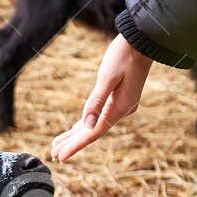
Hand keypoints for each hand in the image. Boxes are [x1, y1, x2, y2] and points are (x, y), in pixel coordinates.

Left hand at [50, 35, 153, 161]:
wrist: (144, 40)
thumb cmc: (125, 55)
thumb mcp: (108, 76)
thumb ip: (97, 101)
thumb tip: (87, 124)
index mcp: (119, 107)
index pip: (93, 132)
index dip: (76, 145)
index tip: (60, 156)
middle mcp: (122, 110)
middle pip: (93, 131)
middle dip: (72, 143)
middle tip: (53, 155)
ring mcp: (121, 105)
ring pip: (95, 124)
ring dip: (76, 135)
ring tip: (58, 145)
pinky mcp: (119, 99)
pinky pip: (99, 116)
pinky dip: (86, 123)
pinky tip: (75, 129)